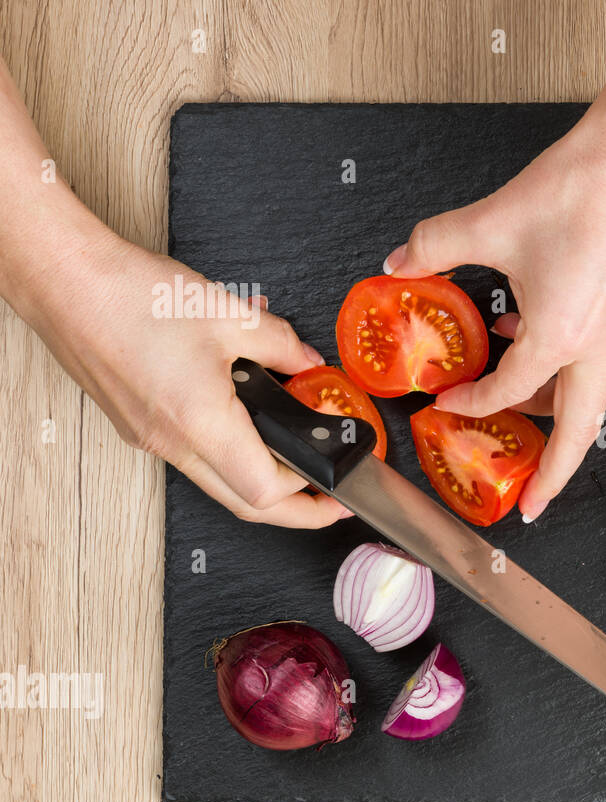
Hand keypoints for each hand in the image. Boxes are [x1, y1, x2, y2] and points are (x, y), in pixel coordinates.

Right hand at [26, 232, 347, 527]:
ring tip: (297, 460)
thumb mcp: (229, 314)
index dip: (310, 495)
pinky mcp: (138, 426)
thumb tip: (307, 362)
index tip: (338, 485)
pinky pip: (192, 455)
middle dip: (295, 512)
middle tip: (328, 501)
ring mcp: (151, 439)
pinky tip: (246, 421)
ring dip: (261, 481)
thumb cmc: (130, 295)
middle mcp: (172, 443)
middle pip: (243, 504)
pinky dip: (228, 450)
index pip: (265, 492)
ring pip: (217, 482)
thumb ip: (282, 345)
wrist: (63, 282)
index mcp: (200, 423)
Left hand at [382, 111, 605, 521]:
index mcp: (563, 336)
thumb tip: (400, 262)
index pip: (509, 392)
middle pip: (580, 430)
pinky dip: (565, 363)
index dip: (472, 403)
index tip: (446, 404)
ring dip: (556, 410)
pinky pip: (596, 356)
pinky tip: (530, 328)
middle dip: (555, 473)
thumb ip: (434, 247)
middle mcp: (601, 343)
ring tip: (520, 407)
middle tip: (533, 500)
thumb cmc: (584, 188)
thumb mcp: (491, 223)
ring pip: (589, 393)